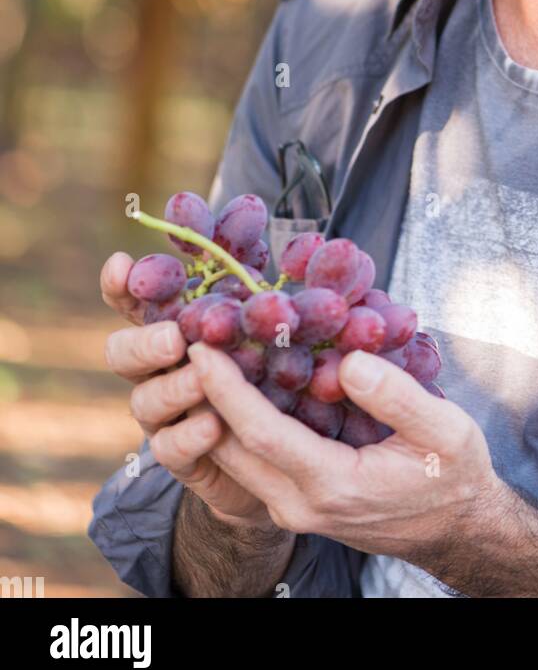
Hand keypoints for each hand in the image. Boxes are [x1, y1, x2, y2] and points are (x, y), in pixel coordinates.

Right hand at [100, 251, 271, 528]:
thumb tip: (262, 212)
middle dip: (143, 343)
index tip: (122, 263)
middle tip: (175, 339)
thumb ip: (256, 267)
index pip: (132, 300)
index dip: (119, 284)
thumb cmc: (270, 357)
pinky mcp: (183, 457)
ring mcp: (165, 414)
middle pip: (121, 352)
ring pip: (143, 401)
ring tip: (202, 381)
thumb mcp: (269, 309)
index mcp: (171, 325)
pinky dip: (188, 436)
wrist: (284, 439)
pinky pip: (169, 449)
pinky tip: (213, 426)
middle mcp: (157, 369)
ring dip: (173, 389)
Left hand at [187, 342, 507, 564]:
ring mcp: (294, 507)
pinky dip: (235, 421)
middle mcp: (301, 504)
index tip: (200, 347)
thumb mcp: (446, 430)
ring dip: (214, 408)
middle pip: (230, 448)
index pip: (261, 434)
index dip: (226, 390)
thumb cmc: (453, 476)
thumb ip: (398, 397)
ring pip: (234, 457)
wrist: (457, 529)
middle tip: (188, 336)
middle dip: (204, 394)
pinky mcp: (296, 500)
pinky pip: (251, 460)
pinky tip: (239, 379)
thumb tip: (349, 360)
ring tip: (204, 350)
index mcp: (334, 485)